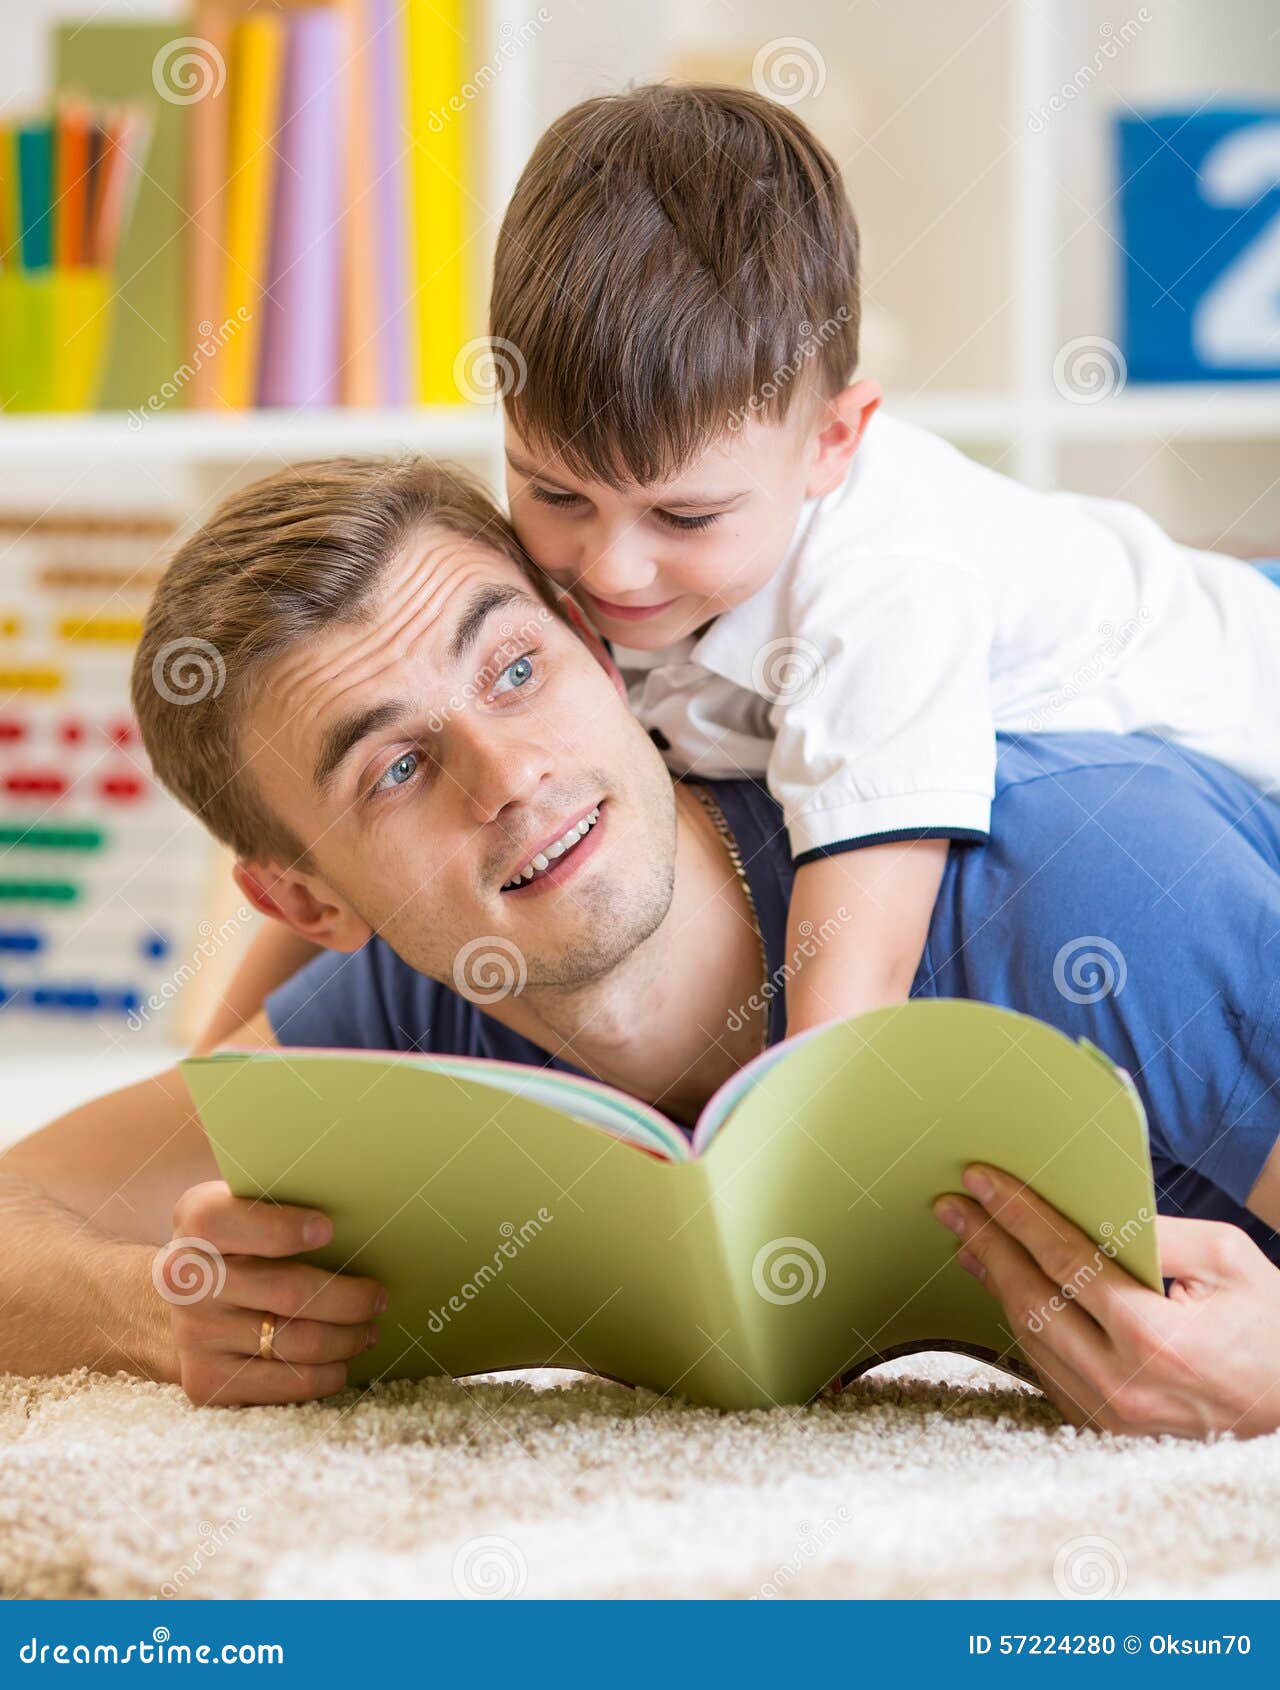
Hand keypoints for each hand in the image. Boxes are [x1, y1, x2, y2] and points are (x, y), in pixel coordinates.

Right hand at [157, 1181, 386, 1405]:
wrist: (189, 1298)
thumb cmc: (243, 1241)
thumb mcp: (247, 1205)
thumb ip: (285, 1199)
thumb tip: (359, 1206)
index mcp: (196, 1221)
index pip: (228, 1222)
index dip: (280, 1228)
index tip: (328, 1230)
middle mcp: (186, 1279)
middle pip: (288, 1292)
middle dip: (349, 1298)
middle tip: (378, 1297)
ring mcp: (193, 1334)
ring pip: (298, 1342)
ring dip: (348, 1338)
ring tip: (368, 1330)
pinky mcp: (206, 1381)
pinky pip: (286, 1385)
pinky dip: (327, 1375)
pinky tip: (341, 1361)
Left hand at [932, 1163, 1279, 1438]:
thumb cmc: (1271, 1328)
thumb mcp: (1229, 1261)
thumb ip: (1158, 1232)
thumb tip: (1088, 1208)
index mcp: (1155, 1338)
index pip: (1064, 1261)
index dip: (1017, 1216)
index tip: (981, 1181)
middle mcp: (1123, 1384)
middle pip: (1031, 1301)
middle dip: (988, 1245)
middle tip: (953, 1206)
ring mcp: (1111, 1416)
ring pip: (1030, 1339)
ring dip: (996, 1284)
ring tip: (972, 1242)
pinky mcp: (1107, 1428)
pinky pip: (1047, 1370)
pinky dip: (1023, 1325)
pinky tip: (1006, 1292)